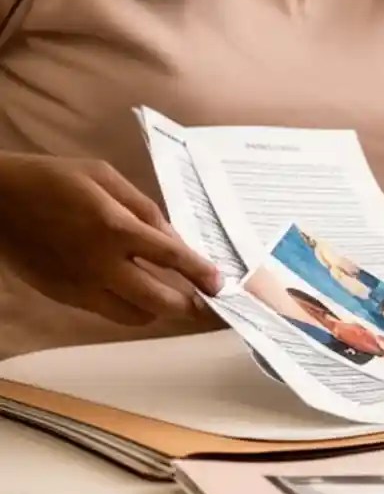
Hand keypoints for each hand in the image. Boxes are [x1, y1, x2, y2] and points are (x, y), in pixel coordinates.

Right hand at [0, 154, 221, 325]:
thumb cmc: (53, 179)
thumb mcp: (104, 177)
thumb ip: (144, 209)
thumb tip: (174, 240)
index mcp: (114, 228)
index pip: (172, 258)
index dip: (201, 273)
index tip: (220, 283)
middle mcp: (101, 264)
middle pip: (159, 301)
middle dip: (190, 306)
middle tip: (206, 303)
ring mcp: (81, 286)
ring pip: (136, 316)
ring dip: (160, 310)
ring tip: (173, 297)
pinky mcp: (64, 297)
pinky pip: (109, 313)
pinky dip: (130, 307)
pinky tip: (136, 291)